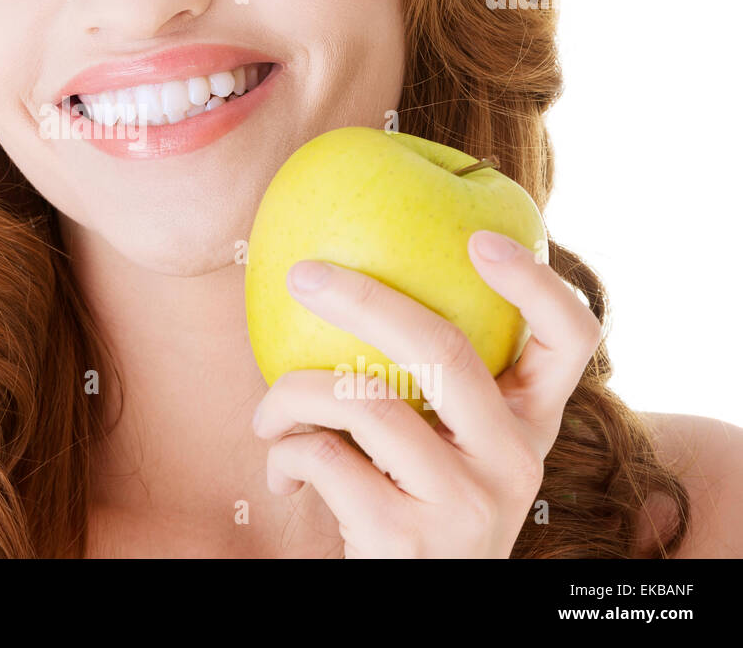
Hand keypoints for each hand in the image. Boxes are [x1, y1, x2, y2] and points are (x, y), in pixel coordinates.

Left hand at [251, 229, 602, 556]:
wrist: (404, 604)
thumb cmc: (402, 507)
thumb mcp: (434, 449)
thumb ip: (422, 388)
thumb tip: (343, 273)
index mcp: (528, 426)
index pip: (572, 339)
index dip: (536, 282)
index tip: (479, 238)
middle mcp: (515, 463)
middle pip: (445, 350)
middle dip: (362, 298)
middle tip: (304, 274)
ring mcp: (467, 503)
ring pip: (363, 401)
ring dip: (291, 394)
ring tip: (269, 416)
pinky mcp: (408, 536)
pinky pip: (324, 455)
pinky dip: (285, 453)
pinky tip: (282, 477)